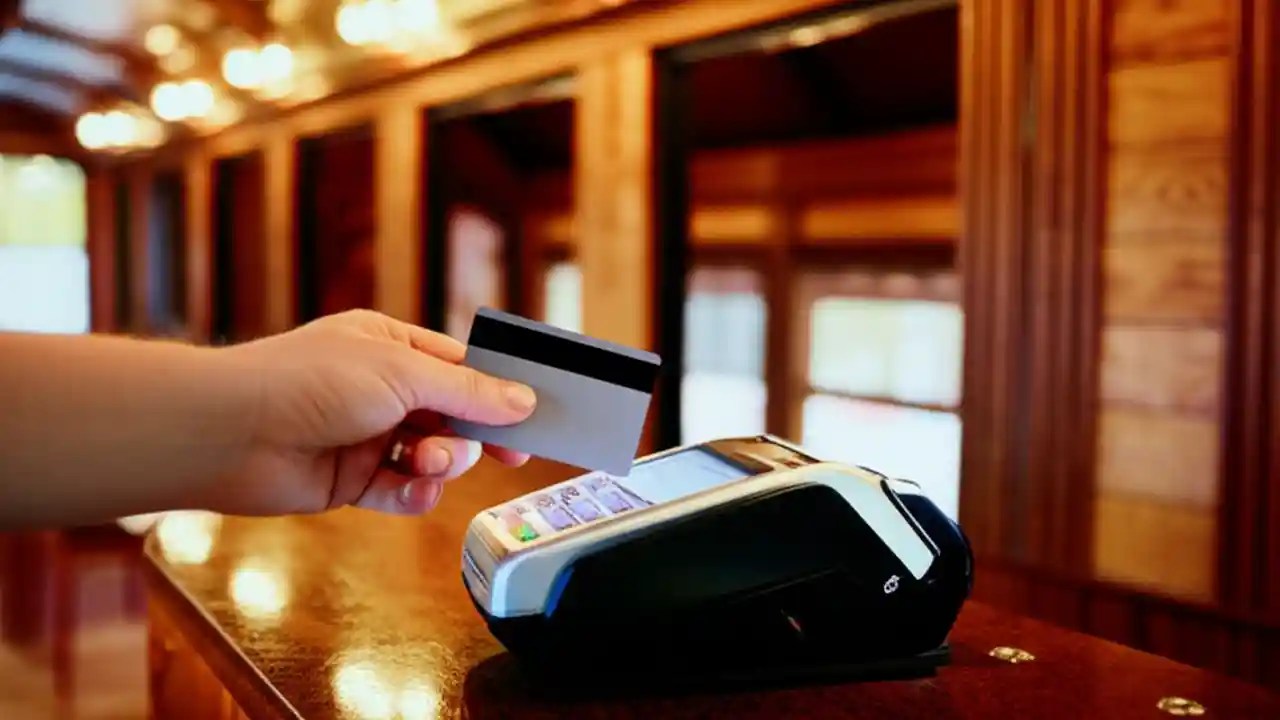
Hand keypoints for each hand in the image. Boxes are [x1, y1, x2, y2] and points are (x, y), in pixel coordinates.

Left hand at [208, 310, 535, 515]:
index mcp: (391, 344)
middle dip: (474, 435)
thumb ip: (469, 391)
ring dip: (442, 464)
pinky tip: (414, 488)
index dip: (497, 393)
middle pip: (452, 416)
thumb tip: (522, 400)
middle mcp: (380, 388)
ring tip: (428, 464)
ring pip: (431, 456)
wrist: (231, 432)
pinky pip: (400, 490)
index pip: (460, 366)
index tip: (530, 418)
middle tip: (508, 454)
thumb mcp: (404, 373)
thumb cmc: (308, 381)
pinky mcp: (349, 479)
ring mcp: (365, 435)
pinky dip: (414, 493)